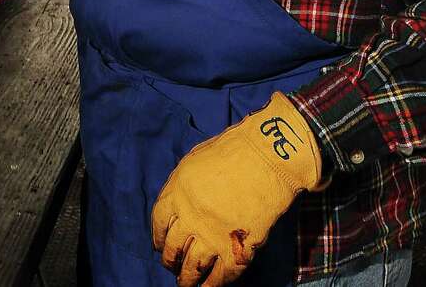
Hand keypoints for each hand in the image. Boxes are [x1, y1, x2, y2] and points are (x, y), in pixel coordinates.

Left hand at [150, 92, 321, 286]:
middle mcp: (190, 216)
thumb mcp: (194, 161)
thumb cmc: (233, 151)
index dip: (157, 237)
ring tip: (186, 284)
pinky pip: (221, 275)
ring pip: (193, 267)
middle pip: (172, 248)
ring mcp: (213, 235)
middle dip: (170, 261)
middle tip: (173, 268)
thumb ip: (182, 186)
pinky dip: (214, 285)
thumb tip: (178, 206)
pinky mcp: (237, 248)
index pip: (158, 222)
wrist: (267, 157)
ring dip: (188, 279)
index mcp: (177, 192)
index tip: (159, 245)